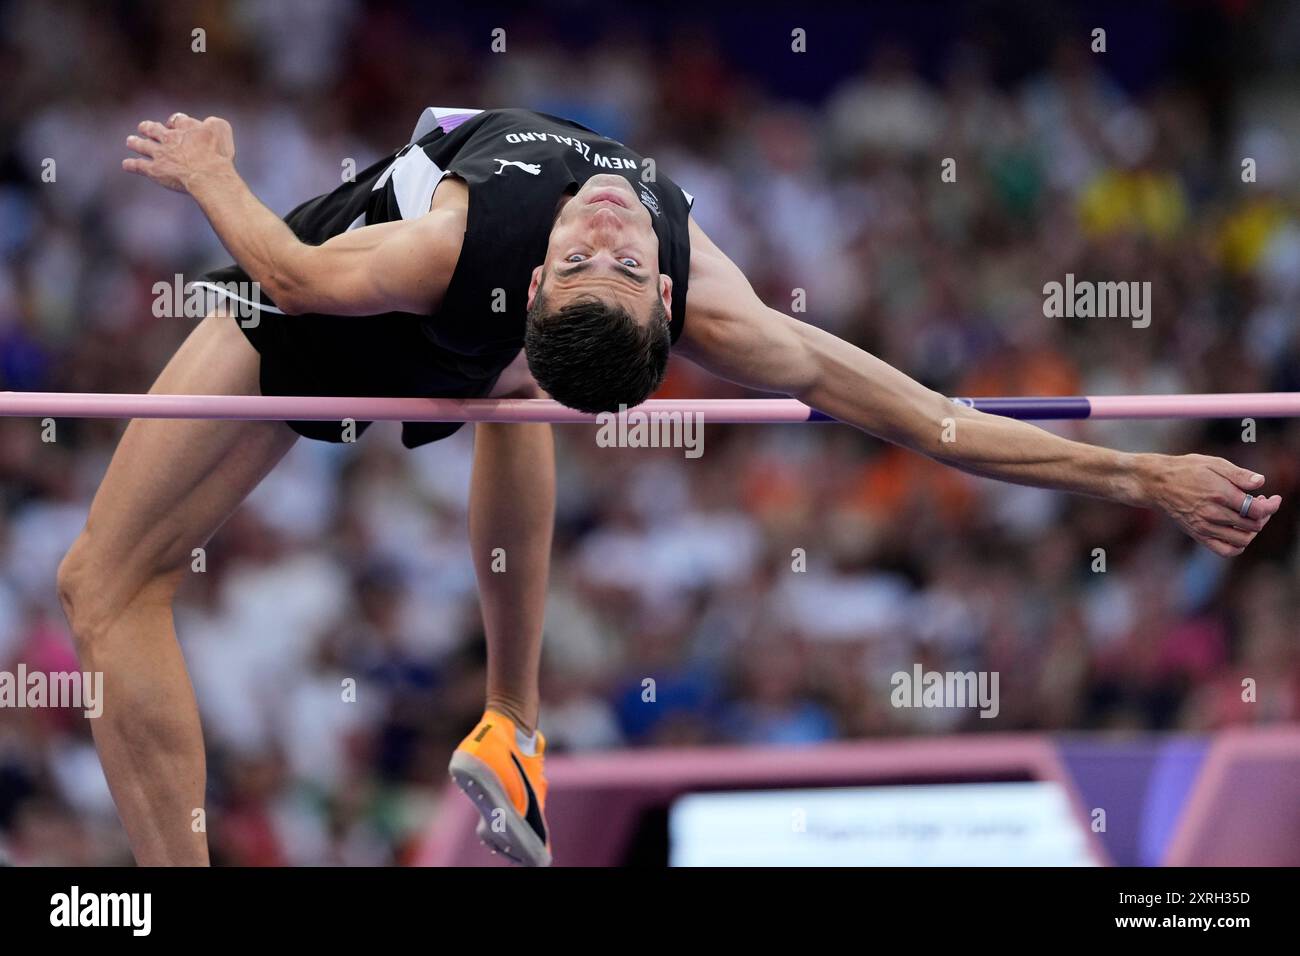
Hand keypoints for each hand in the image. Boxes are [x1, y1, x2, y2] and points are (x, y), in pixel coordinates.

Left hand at [122, 113, 234, 193]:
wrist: (207, 175)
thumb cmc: (217, 154)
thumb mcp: (222, 129)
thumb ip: (214, 122)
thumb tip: (208, 121)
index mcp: (185, 127)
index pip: (177, 120)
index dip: (175, 122)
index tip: (174, 125)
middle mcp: (169, 138)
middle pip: (154, 129)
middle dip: (148, 128)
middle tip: (144, 128)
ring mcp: (160, 153)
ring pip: (142, 145)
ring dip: (135, 142)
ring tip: (130, 141)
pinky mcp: (154, 170)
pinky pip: (139, 166)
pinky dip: (131, 165)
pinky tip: (126, 165)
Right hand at [1145, 453, 1281, 555]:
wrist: (1158, 483)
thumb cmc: (1186, 470)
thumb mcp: (1214, 463)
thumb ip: (1239, 475)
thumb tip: (1260, 483)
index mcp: (1220, 494)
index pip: (1257, 510)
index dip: (1271, 506)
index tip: (1274, 499)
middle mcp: (1213, 513)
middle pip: (1253, 525)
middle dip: (1263, 516)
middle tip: (1260, 504)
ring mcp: (1205, 527)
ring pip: (1242, 540)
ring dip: (1253, 531)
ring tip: (1250, 518)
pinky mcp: (1198, 534)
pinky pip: (1225, 550)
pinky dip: (1238, 546)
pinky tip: (1239, 532)